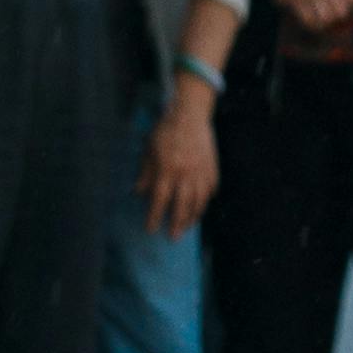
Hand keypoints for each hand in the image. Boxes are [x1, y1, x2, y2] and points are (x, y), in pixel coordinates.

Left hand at [144, 83, 222, 232]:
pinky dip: (206, 200)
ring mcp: (201, 172)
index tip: (151, 229)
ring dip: (193, 217)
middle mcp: (185, 174)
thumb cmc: (165, 131)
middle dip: (177, 224)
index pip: (160, 200)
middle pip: (182, 206)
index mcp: (167, 170)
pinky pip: (210, 189)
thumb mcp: (148, 151)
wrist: (189, 114)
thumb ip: (145, 173)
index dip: (155, 217)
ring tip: (187, 226)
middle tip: (173, 237)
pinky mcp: (212, 168)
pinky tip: (201, 206)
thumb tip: (139, 193)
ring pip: (199, 201)